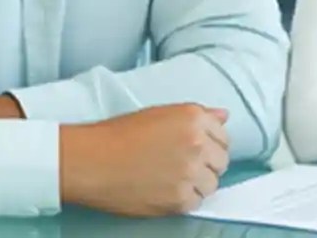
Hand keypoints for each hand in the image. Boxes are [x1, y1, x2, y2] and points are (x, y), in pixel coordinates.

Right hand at [59, 103, 230, 215]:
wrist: (92, 160)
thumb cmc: (119, 134)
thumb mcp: (160, 114)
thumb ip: (197, 116)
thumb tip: (224, 115)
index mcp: (194, 118)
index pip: (223, 136)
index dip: (210, 145)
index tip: (198, 151)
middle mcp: (197, 143)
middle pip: (221, 161)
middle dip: (207, 165)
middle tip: (184, 167)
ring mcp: (190, 172)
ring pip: (212, 184)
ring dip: (198, 184)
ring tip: (174, 180)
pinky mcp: (179, 198)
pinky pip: (196, 202)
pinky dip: (185, 200)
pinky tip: (167, 192)